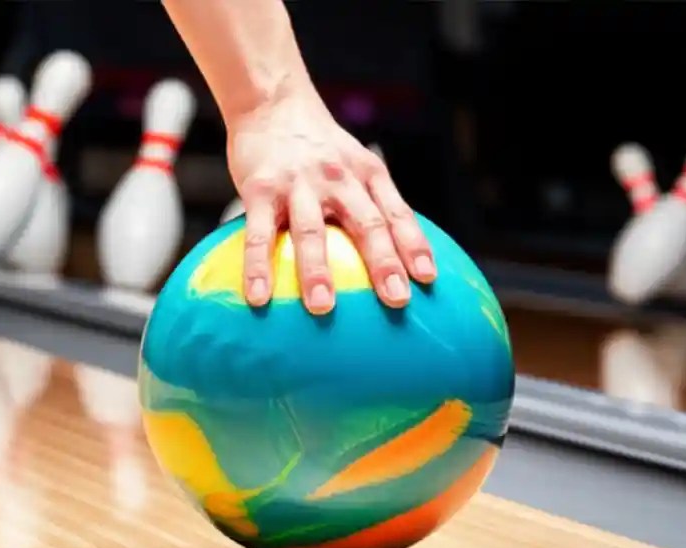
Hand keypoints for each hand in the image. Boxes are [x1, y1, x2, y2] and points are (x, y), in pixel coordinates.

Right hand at [226, 88, 434, 312]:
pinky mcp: (260, 187)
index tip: (427, 278)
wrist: (271, 101)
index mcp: (366, 174)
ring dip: (317, 270)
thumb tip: (390, 258)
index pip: (397, 213)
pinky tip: (257, 297)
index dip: (414, 246)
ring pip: (311, 231)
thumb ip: (367, 202)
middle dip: (382, 263)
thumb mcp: (352, 163)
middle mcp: (338, 178)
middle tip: (396, 300)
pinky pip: (258, 233)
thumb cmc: (315, 145)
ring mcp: (298, 183)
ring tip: (322, 308)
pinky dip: (258, 266)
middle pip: (365, 223)